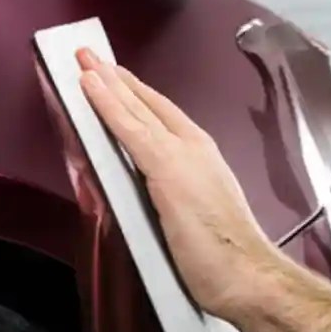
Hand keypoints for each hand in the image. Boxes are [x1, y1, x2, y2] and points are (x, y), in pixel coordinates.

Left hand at [76, 47, 281, 320]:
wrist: (247, 275)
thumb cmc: (225, 258)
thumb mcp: (195, 215)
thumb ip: (171, 197)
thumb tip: (148, 196)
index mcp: (201, 156)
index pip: (163, 116)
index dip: (136, 95)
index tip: (115, 78)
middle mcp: (193, 147)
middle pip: (147, 104)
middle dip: (116, 79)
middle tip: (89, 56)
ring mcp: (180, 155)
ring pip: (136, 108)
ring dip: (106, 82)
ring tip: (83, 59)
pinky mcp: (166, 168)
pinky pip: (129, 127)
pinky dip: (108, 104)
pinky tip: (91, 85)